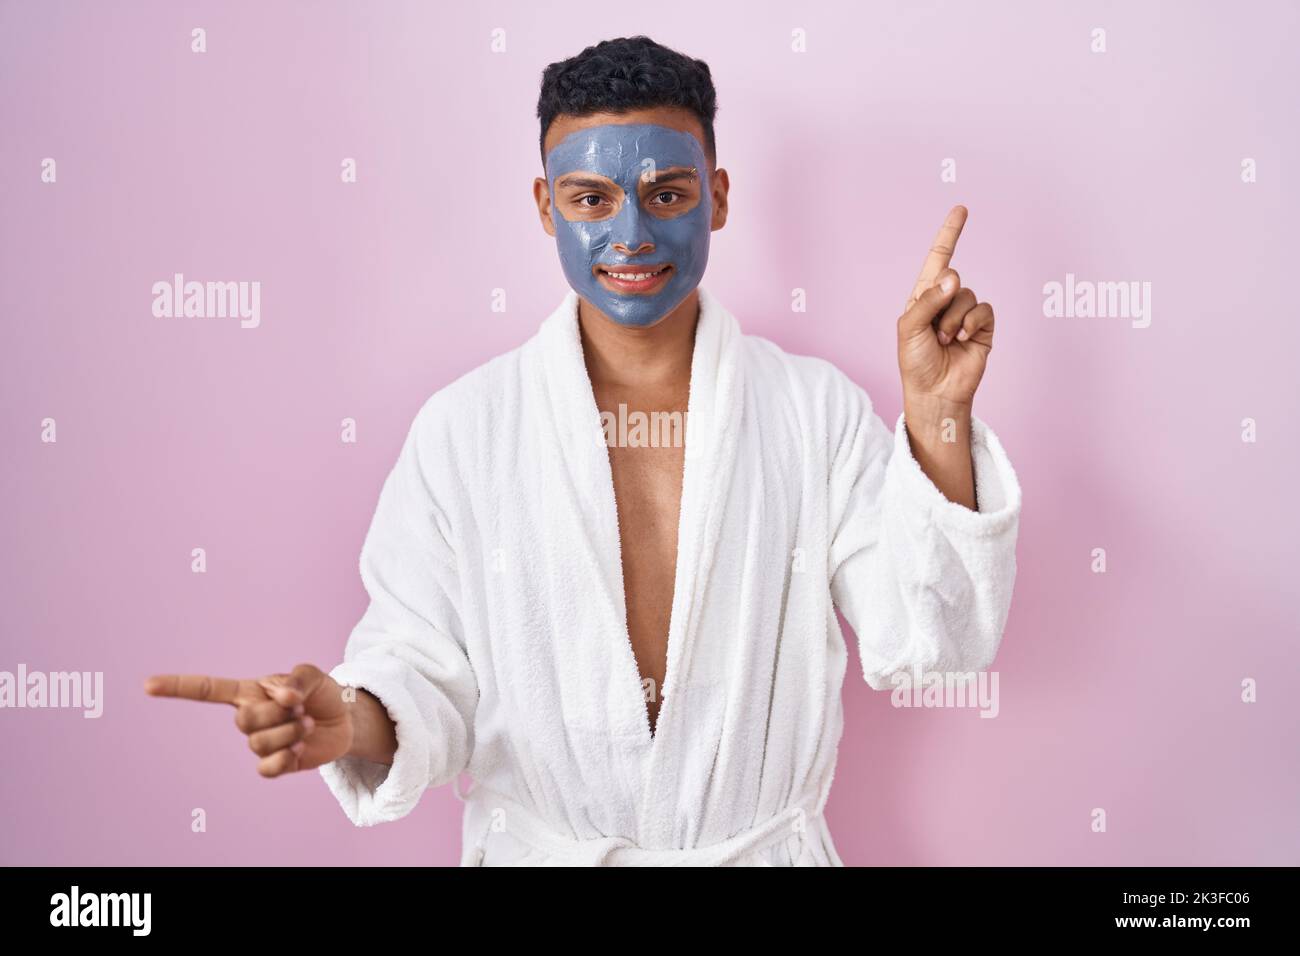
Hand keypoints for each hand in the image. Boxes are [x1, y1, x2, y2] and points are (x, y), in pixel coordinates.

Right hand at [144, 663, 352, 776]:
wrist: (344, 719)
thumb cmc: (321, 693)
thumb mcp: (313, 676)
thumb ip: (297, 680)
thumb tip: (283, 697)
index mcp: (250, 692)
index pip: (208, 690)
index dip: (178, 687)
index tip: (147, 685)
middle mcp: (249, 716)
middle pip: (243, 721)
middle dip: (278, 713)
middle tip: (301, 708)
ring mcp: (259, 742)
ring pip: (258, 743)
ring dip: (290, 731)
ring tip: (306, 723)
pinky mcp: (274, 764)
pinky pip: (266, 768)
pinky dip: (287, 757)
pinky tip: (300, 748)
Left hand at [897, 205, 995, 410]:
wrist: (935, 392)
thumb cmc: (915, 362)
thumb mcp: (909, 328)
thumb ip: (928, 300)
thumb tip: (953, 277)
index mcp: (923, 296)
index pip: (938, 258)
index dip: (950, 234)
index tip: (962, 209)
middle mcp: (946, 301)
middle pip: (952, 277)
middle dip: (942, 301)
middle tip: (933, 329)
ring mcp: (965, 313)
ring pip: (968, 295)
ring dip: (953, 319)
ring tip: (944, 340)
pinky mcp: (983, 327)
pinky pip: (983, 310)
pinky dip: (971, 323)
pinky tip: (961, 339)